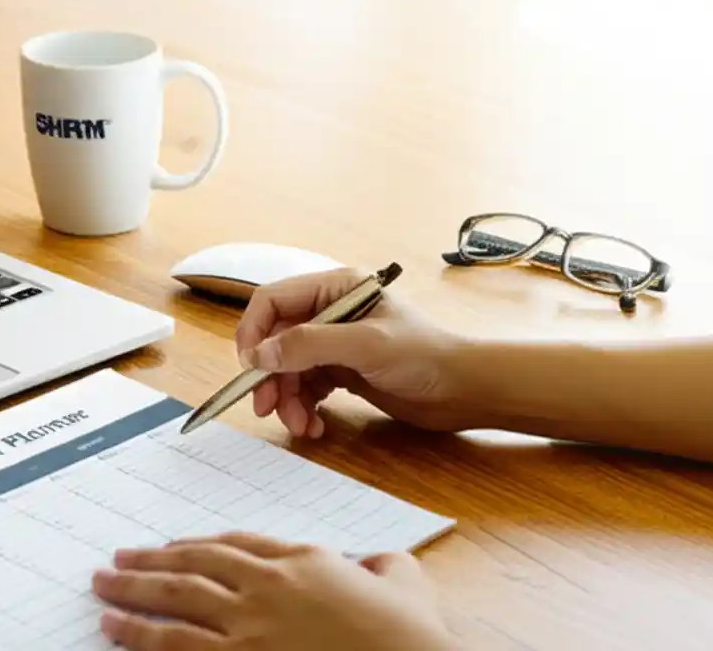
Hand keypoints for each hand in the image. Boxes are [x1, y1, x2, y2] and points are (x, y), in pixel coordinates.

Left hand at [91, 533, 452, 650]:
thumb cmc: (413, 636)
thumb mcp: (406, 583)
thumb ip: (384, 565)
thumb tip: (378, 563)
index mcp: (302, 560)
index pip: (236, 543)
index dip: (198, 544)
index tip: (174, 546)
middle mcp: (267, 586)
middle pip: (193, 566)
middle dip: (150, 562)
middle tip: (116, 560)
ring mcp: (250, 628)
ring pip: (175, 603)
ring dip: (131, 594)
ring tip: (101, 590)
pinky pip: (176, 648)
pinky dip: (142, 638)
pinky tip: (116, 632)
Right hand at [234, 268, 471, 437]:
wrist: (464, 391)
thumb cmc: (424, 356)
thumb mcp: (365, 345)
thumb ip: (309, 345)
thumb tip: (259, 355)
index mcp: (336, 288)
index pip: (273, 301)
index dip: (254, 331)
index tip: (249, 367)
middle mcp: (330, 311)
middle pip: (276, 339)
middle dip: (269, 376)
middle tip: (265, 408)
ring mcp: (335, 342)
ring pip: (288, 368)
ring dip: (286, 398)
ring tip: (300, 424)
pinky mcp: (341, 370)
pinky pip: (306, 387)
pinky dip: (304, 407)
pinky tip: (315, 425)